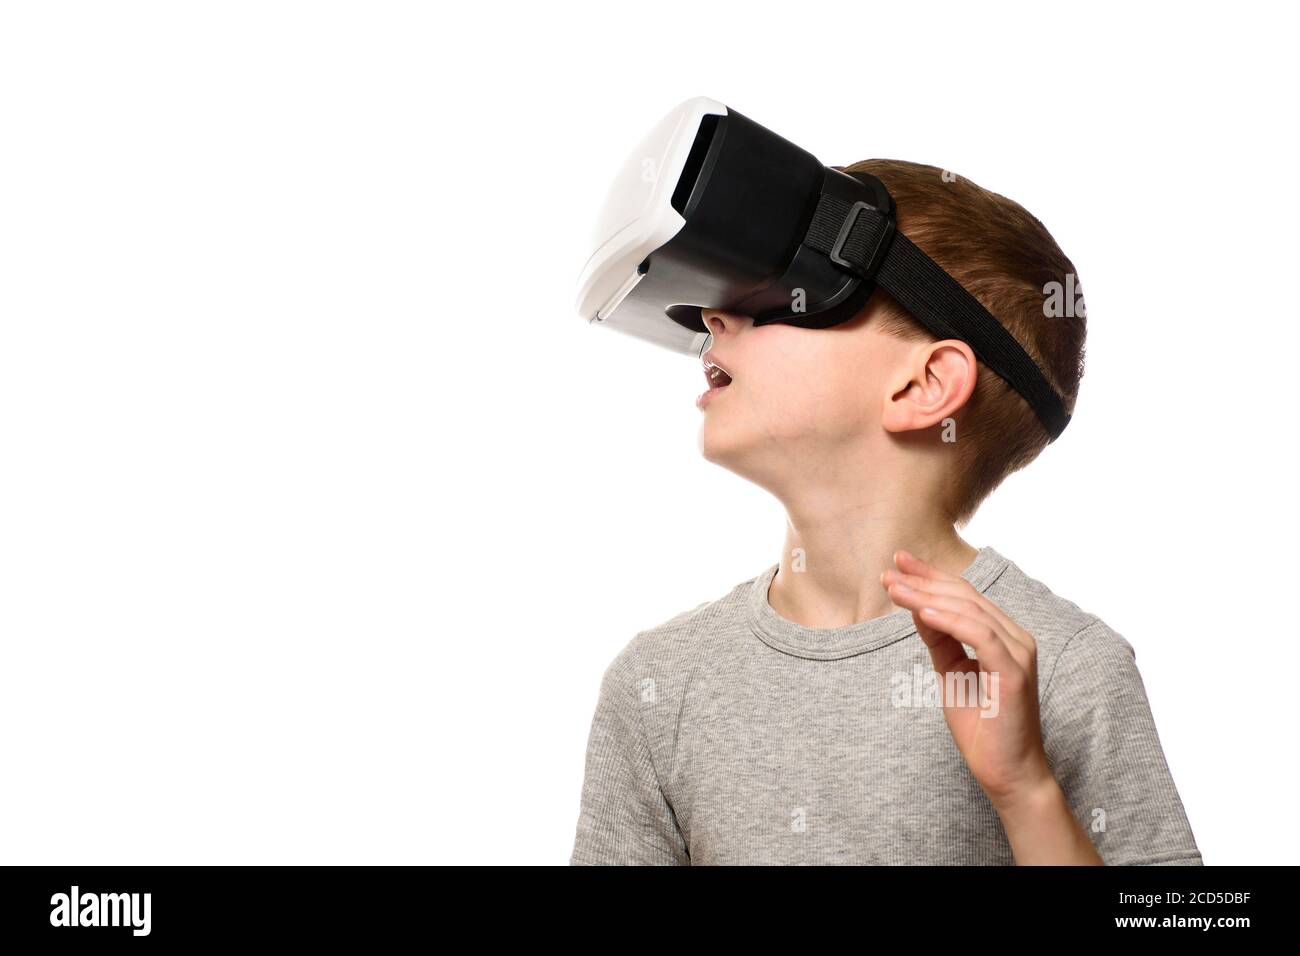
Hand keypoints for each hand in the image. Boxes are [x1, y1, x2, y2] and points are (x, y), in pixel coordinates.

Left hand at [881, 549, 1054, 809]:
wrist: (1006, 772)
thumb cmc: (982, 727)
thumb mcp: (951, 673)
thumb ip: (939, 639)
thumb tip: (918, 607)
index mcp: (1002, 635)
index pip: (964, 595)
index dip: (931, 576)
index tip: (897, 563)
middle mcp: (1015, 638)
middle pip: (965, 596)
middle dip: (924, 581)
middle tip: (890, 570)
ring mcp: (1018, 653)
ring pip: (970, 611)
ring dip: (928, 597)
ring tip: (895, 589)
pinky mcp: (1014, 673)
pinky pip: (980, 636)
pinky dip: (950, 622)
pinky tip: (922, 613)